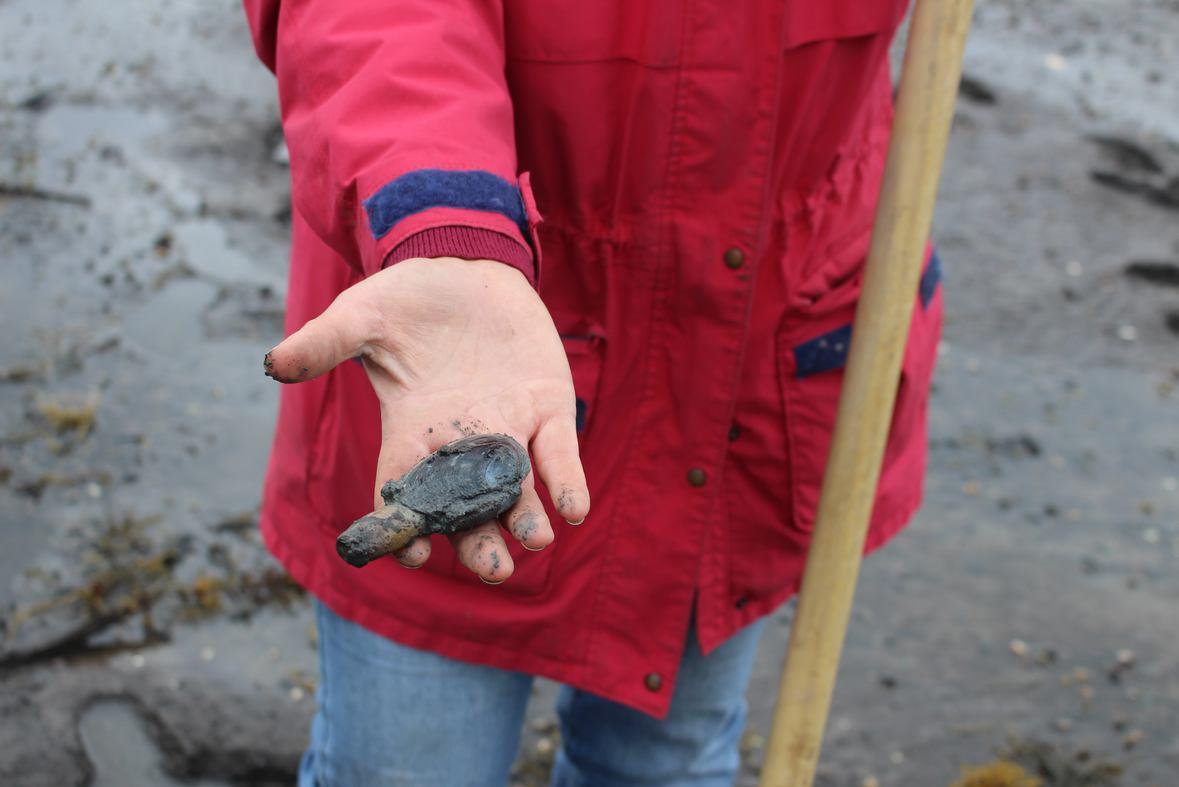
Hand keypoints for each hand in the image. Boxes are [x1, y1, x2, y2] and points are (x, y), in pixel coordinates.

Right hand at [263, 257, 589, 582]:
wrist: (465, 266)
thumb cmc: (406, 298)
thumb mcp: (360, 316)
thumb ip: (324, 343)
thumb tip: (274, 364)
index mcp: (414, 433)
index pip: (406, 492)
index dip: (407, 525)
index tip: (409, 552)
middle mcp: (462, 443)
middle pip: (468, 506)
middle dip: (479, 540)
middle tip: (493, 570)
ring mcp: (508, 428)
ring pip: (517, 488)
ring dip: (526, 518)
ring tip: (535, 543)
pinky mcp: (547, 407)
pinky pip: (559, 453)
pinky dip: (567, 480)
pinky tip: (575, 509)